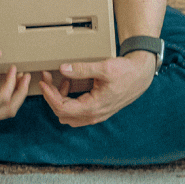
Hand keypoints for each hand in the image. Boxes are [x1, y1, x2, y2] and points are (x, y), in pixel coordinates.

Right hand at [0, 48, 31, 124]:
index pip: (2, 96)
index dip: (12, 82)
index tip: (14, 69)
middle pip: (8, 109)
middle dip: (20, 93)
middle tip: (25, 78)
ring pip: (4, 114)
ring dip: (15, 98)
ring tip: (20, 82)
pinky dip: (6, 102)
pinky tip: (8, 88)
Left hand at [37, 50, 156, 127]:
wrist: (141, 76)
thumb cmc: (126, 72)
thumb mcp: (104, 68)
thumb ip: (82, 69)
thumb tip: (63, 69)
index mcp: (93, 107)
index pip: (62, 108)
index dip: (49, 95)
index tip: (43, 82)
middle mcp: (93, 115)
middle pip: (62, 113)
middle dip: (51, 96)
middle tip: (48, 79)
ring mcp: (96, 115)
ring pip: (68, 115)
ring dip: (59, 99)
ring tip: (60, 80)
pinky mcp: (97, 111)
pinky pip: (76, 112)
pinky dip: (68, 100)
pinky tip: (70, 84)